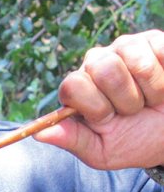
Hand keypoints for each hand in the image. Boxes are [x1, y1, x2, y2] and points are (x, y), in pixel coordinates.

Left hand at [35, 30, 163, 169]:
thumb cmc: (136, 141)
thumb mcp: (102, 151)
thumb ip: (72, 140)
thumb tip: (39, 134)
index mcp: (77, 89)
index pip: (72, 86)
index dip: (95, 106)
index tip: (108, 119)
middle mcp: (95, 64)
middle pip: (101, 70)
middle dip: (123, 99)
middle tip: (132, 110)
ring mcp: (122, 49)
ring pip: (130, 61)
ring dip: (147, 90)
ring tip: (149, 99)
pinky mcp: (150, 40)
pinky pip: (154, 51)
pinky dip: (163, 77)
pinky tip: (163, 83)